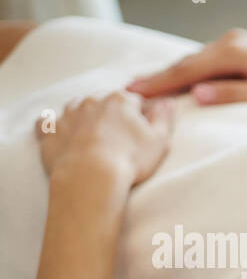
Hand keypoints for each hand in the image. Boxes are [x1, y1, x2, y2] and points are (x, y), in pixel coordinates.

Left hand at [36, 91, 174, 185]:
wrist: (91, 177)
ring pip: (76, 109)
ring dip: (84, 119)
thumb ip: (165, 117)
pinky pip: (46, 122)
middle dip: (112, 117)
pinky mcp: (49, 131)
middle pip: (104, 103)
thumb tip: (169, 101)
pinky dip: (53, 127)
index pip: (135, 101)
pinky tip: (61, 136)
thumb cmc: (129, 160)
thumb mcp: (160, 140)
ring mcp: (67, 114)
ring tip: (93, 140)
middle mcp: (91, 101)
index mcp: (119, 100)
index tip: (143, 134)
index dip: (141, 117)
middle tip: (120, 140)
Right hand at [126, 28, 246, 104]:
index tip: (133, 93)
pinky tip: (177, 80)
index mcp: (235, 53)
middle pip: (186, 62)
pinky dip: (188, 70)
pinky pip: (207, 61)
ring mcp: (236, 43)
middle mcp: (231, 42)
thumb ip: (235, 95)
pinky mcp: (242, 49)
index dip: (159, 83)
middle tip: (127, 91)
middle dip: (157, 76)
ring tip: (143, 86)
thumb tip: (197, 94)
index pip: (187, 70)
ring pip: (195, 60)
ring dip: (170, 73)